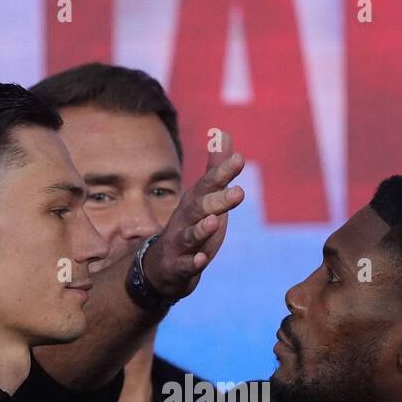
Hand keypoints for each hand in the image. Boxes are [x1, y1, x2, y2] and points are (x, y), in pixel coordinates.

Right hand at [141, 130, 244, 301]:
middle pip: (199, 208)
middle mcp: (185, 220)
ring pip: (189, 236)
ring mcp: (179, 245)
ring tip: (214, 222)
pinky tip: (202, 260)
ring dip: (200, 230)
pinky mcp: (178, 267)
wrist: (162, 267)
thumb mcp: (203, 198)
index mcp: (194, 203)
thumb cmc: (189, 227)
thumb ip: (215, 169)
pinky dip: (192, 263)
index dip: (222, 173)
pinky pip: (184, 265)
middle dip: (217, 200)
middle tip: (239, 193)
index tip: (239, 160)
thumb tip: (223, 134)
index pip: (208, 184)